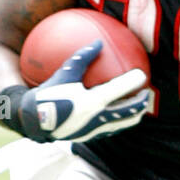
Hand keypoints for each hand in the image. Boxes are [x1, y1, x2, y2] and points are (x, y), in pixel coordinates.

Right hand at [0, 42, 150, 143]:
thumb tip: (98, 42)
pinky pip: (110, 129)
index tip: (143, 75)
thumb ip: (82, 57)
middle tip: (147, 95)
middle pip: (127, 112)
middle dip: (140, 104)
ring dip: (133, 116)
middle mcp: (96, 118)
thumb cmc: (46, 93)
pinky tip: (119, 116)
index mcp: (92, 102)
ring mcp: (94, 130)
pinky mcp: (89, 137)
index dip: (133, 82)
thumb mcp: (64, 72)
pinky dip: (119, 123)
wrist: (32, 120)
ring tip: (139, 109)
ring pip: (121, 125)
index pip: (119, 91)